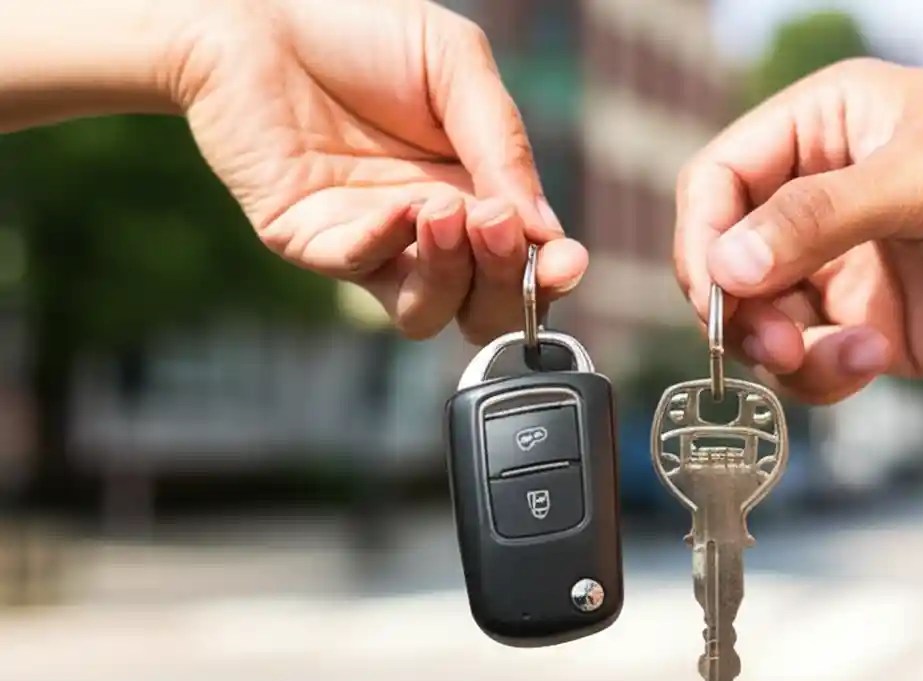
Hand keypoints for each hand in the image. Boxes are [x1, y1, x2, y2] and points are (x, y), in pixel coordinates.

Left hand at [171, 0, 586, 341]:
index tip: (565, 262)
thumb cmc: (362, 32)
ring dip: (449, 275)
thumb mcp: (456, 66)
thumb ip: (502, 143)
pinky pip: (357, 267)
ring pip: (423, 313)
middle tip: (497, 225)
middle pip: (481, 309)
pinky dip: (386, 244)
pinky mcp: (310, 238)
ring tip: (447, 210)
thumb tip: (544, 230)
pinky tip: (403, 206)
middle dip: (502, 282)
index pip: (523, 267)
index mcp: (475, 196)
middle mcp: (427, 234)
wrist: (261, 12)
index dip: (548, 277)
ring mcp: (370, 243)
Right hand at [675, 59, 922, 403]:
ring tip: (816, 356)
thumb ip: (817, 218)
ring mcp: (850, 266)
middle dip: (736, 306)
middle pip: (729, 259)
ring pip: (765, 321)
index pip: (720, 179)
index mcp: (826, 129)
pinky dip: (824, 374)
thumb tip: (724, 267)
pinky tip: (871, 359)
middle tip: (767, 340)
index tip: (717, 290)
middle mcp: (826, 197)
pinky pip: (816, 364)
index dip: (704, 235)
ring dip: (776, 348)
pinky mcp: (879, 328)